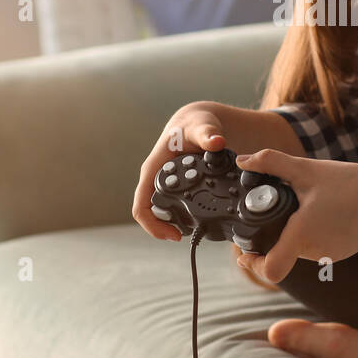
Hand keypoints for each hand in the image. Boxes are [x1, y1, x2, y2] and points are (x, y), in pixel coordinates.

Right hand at [132, 102, 230, 241]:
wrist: (200, 121)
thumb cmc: (194, 123)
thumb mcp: (201, 126)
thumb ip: (208, 134)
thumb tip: (217, 142)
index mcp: (153, 169)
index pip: (141, 205)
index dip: (152, 225)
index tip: (172, 235)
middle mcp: (156, 179)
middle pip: (152, 213)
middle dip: (167, 228)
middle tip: (189, 235)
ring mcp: (167, 185)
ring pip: (164, 213)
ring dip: (177, 223)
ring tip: (197, 229)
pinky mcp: (178, 188)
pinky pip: (176, 207)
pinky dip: (187, 215)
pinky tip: (203, 219)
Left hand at [232, 150, 357, 284]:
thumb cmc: (350, 183)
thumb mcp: (306, 169)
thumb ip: (271, 163)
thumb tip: (244, 160)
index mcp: (302, 236)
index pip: (270, 269)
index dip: (253, 264)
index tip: (245, 252)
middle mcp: (314, 252)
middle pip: (282, 254)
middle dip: (273, 236)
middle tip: (272, 213)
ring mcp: (330, 255)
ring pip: (299, 249)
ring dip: (294, 234)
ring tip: (302, 208)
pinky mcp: (341, 252)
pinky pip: (317, 247)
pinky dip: (312, 233)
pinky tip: (322, 212)